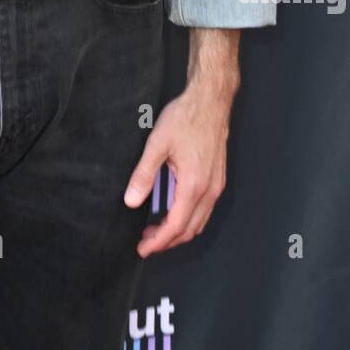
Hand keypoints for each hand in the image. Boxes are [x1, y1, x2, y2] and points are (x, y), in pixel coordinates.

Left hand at [122, 83, 232, 256]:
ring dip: (178, 231)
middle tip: (145, 241)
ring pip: (199, 222)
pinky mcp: (218, 179)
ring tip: (155, 229)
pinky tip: (172, 211)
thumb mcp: (158, 143)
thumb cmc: (186, 117)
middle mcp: (209, 190)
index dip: (159, 242)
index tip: (143, 249)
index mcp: (194, 184)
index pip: (176, 226)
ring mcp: (216, 185)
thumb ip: (144, 175)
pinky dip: (189, 218)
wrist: (211, 100)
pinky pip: (205, 209)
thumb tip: (131, 201)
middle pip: (190, 229)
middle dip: (167, 240)